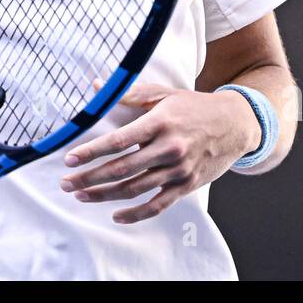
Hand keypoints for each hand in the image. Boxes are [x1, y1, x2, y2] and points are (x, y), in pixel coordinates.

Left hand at [60, 81, 258, 223]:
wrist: (236, 123)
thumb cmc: (194, 106)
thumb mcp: (164, 93)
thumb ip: (129, 93)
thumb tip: (96, 86)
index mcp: (160, 122)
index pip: (119, 140)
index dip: (91, 151)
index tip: (69, 158)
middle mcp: (169, 148)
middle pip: (121, 168)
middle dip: (89, 177)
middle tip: (66, 183)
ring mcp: (178, 170)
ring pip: (134, 189)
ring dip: (104, 195)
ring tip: (81, 195)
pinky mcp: (187, 186)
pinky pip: (157, 205)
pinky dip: (136, 214)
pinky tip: (116, 215)